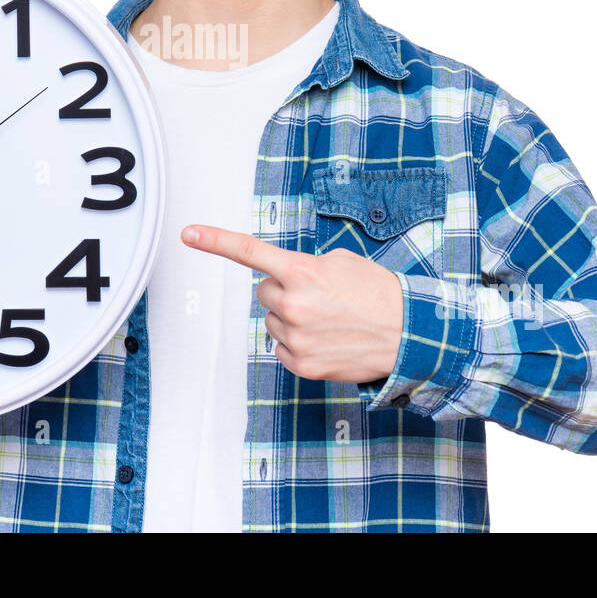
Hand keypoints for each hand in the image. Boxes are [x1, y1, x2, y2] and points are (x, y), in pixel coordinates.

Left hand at [181, 224, 403, 382]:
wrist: (407, 334)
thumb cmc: (377, 294)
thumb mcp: (341, 262)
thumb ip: (305, 266)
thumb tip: (286, 280)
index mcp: (303, 271)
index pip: (249, 252)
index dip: (215, 240)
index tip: (188, 233)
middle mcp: (294, 304)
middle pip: (264, 292)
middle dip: (284, 291)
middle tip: (318, 296)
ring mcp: (296, 337)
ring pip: (272, 320)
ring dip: (291, 317)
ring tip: (327, 319)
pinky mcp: (301, 364)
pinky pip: (281, 347)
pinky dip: (298, 343)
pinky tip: (325, 339)